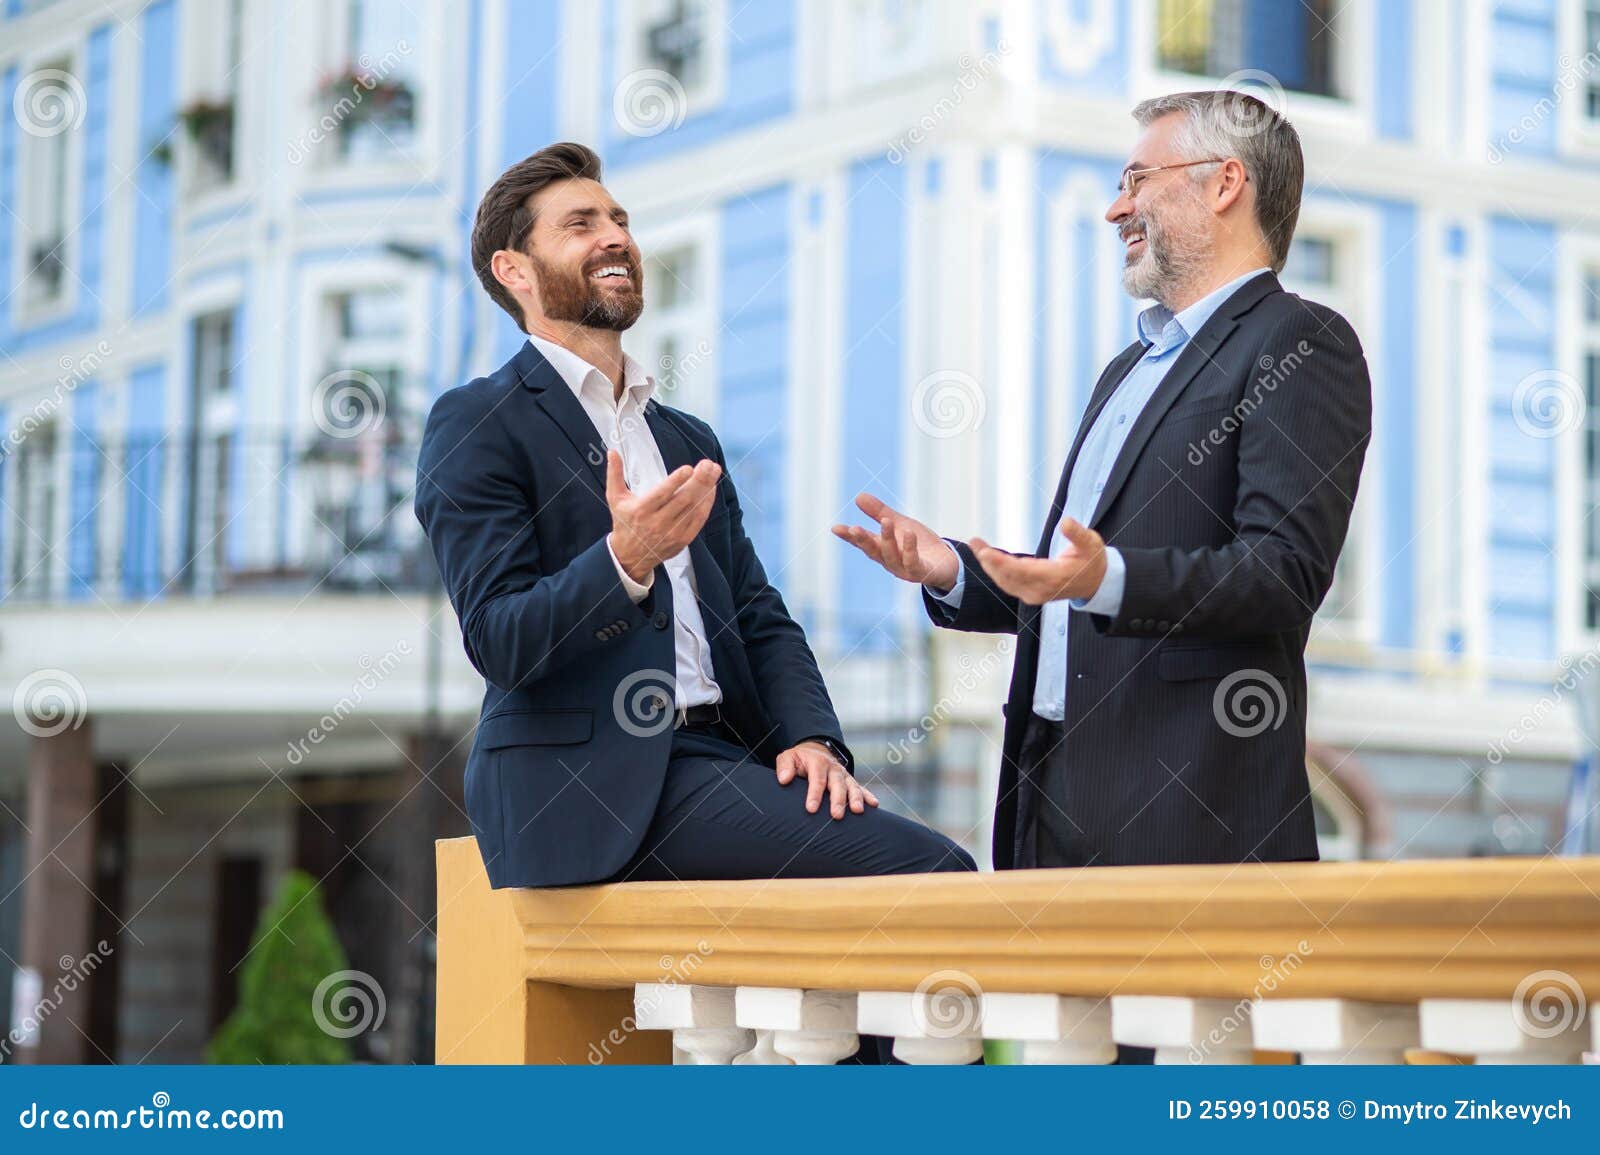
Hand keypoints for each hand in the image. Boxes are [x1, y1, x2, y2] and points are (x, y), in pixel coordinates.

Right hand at [606, 450, 720, 583]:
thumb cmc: (625, 522)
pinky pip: (699, 519)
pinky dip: (707, 503)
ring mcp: (672, 532)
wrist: (631, 555)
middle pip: (683, 499)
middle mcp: (658, 522)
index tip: (688, 468)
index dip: (676, 481)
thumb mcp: (615, 498)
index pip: (662, 494)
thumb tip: (612, 452)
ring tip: (714, 471)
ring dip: (706, 489)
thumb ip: (614, 474)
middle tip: (708, 464)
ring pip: (693, 508)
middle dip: (698, 480)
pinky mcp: (683, 539)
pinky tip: (711, 489)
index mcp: (641, 509)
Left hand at [774, 741, 878, 819]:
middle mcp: (833, 769)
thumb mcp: (788, 757)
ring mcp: (844, 775)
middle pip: (837, 784)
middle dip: (838, 800)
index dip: (814, 794)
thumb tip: (784, 779)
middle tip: (837, 815)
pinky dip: (868, 796)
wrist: (815, 751)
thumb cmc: (800, 759)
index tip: (811, 809)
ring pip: (852, 786)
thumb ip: (785, 766)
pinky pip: (861, 788)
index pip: (817, 779)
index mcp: (818, 763)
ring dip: (856, 798)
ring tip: (857, 811)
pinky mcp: (850, 781)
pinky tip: (873, 805)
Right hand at [831, 493, 959, 591]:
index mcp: (882, 549)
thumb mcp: (899, 524)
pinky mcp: (920, 572)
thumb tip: (858, 496)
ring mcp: (904, 569)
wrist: (946, 562)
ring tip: (886, 522)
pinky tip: (909, 533)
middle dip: (863, 540)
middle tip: (854, 528)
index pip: (862, 543)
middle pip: (873, 551)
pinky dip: (910, 548)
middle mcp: (889, 561)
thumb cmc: (919, 543)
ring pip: (891, 556)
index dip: (849, 536)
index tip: (836, 528)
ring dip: (887, 539)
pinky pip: (913, 561)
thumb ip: (880, 513)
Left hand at [970, 517, 1106, 604]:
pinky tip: (986, 556)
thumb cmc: (1092, 560)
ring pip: (1005, 581)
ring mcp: (1034, 594)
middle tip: (975, 543)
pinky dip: (995, 570)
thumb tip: (1066, 522)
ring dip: (988, 564)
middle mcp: (1041, 590)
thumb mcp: (1091, 543)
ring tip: (976, 545)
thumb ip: (1077, 534)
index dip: (1002, 563)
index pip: (1023, 571)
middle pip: (1008, 577)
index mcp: (1055, 577)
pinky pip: (1007, 583)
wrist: (1095, 583)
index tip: (985, 553)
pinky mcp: (1029, 593)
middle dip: (989, 561)